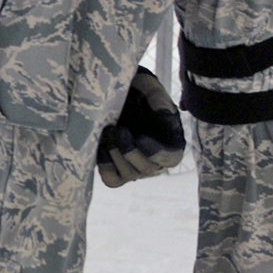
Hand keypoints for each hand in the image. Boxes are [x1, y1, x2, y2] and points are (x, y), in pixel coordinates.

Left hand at [98, 65, 185, 187]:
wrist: (124, 94)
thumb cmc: (142, 94)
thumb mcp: (154, 93)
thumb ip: (160, 104)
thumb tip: (163, 117)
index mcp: (171, 144)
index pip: (169, 158)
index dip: (155, 152)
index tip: (140, 137)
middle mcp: (155, 161)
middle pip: (146, 170)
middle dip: (128, 151)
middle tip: (118, 130)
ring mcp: (135, 167)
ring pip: (127, 176)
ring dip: (115, 156)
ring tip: (108, 133)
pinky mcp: (117, 169)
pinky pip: (112, 179)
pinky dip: (105, 165)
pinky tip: (101, 147)